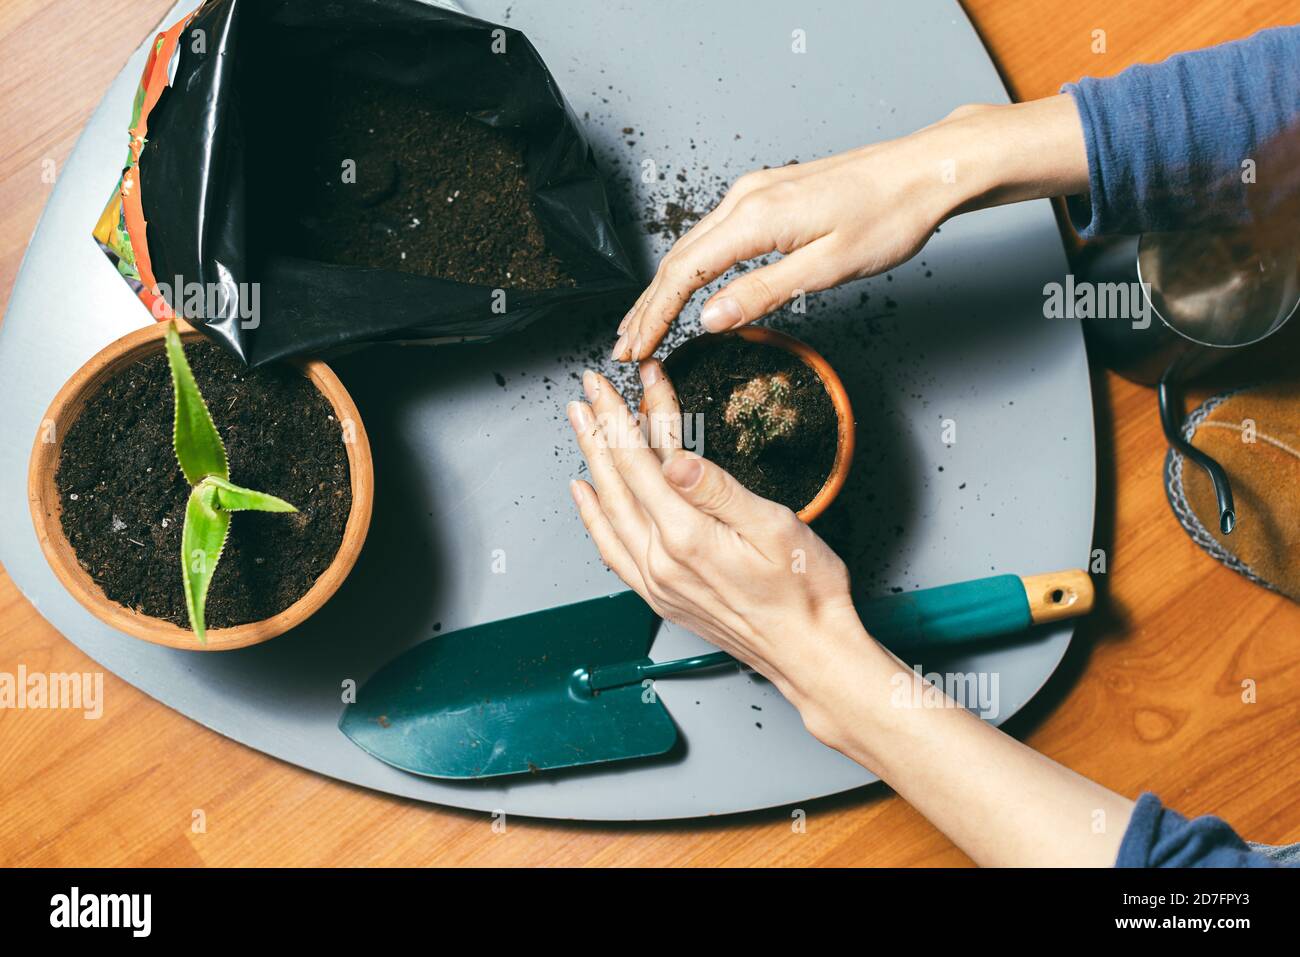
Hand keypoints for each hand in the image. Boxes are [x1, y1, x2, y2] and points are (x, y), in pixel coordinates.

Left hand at [565, 361, 860, 706]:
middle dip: (598, 431)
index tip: (610, 384)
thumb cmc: (806, 594)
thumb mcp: (774, 527)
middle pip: (617, 483)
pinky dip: (595, 518)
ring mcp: (657, 583)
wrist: (810, 655)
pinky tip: (588, 499)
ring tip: (581, 429)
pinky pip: (614, 550)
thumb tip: (674, 458)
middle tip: (585, 394)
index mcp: (687, 538)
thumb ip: (717, 490)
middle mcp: (662, 563)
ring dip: (592, 465)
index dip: (622, 416)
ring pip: (609, 512)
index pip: (640, 462)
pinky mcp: (662, 597)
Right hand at [612, 95, 1088, 360]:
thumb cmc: (888, 217)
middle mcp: (746, 199)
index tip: (634, 349)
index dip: (654, 316)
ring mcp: (756, 193)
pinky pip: (714, 235)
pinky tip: (685, 287)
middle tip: (625, 348)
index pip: (684, 273)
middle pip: (678, 258)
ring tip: (643, 326)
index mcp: (755, 217)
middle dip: (647, 307)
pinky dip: (690, 267)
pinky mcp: (769, 195)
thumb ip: (764, 292)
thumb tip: (710, 318)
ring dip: (664, 289)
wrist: (925, 172)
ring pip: (692, 246)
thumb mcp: (828, 267)